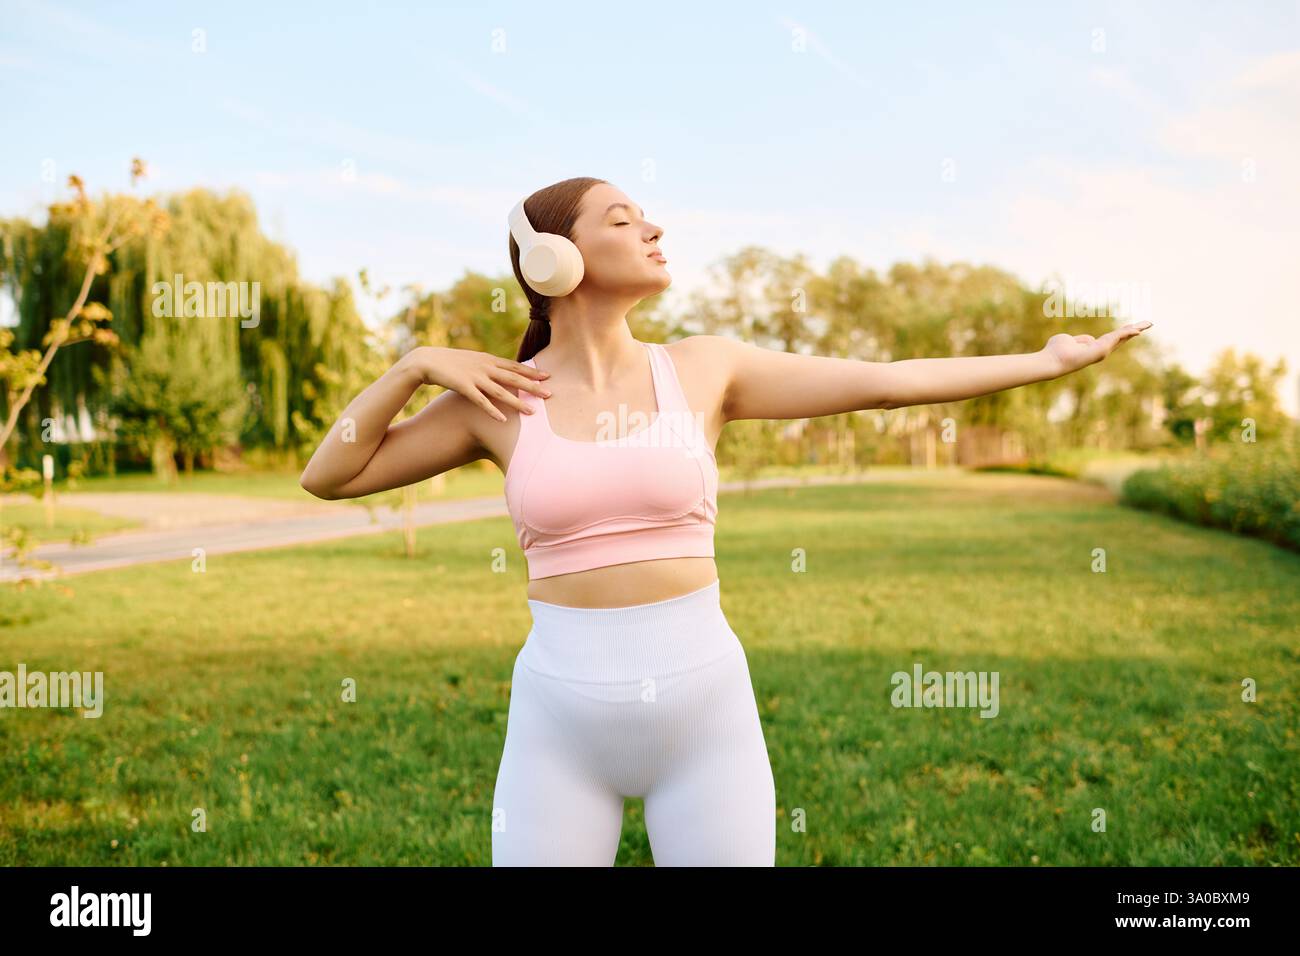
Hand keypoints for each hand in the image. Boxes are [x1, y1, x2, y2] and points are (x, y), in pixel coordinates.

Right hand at [404, 346, 550, 421]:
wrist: (426, 360)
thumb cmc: (450, 362)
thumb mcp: (472, 361)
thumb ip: (487, 366)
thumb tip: (499, 372)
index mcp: (487, 359)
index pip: (514, 366)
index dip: (531, 371)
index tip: (548, 376)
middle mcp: (484, 367)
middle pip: (513, 378)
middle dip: (532, 386)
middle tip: (550, 394)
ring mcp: (475, 377)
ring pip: (501, 392)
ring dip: (517, 403)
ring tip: (532, 412)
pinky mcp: (464, 387)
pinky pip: (481, 402)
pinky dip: (492, 411)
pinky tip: (503, 420)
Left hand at [1042, 321, 1152, 375]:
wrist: (1052, 360)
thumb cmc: (1056, 351)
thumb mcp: (1069, 340)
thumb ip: (1080, 340)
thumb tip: (1087, 339)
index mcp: (1093, 349)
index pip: (1111, 339)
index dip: (1123, 333)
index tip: (1133, 327)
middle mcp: (1100, 351)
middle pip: (1121, 338)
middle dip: (1135, 330)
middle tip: (1148, 324)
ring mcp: (1102, 351)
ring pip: (1122, 337)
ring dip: (1135, 329)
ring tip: (1148, 323)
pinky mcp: (1101, 349)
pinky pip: (1117, 337)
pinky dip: (1127, 332)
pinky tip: (1137, 330)